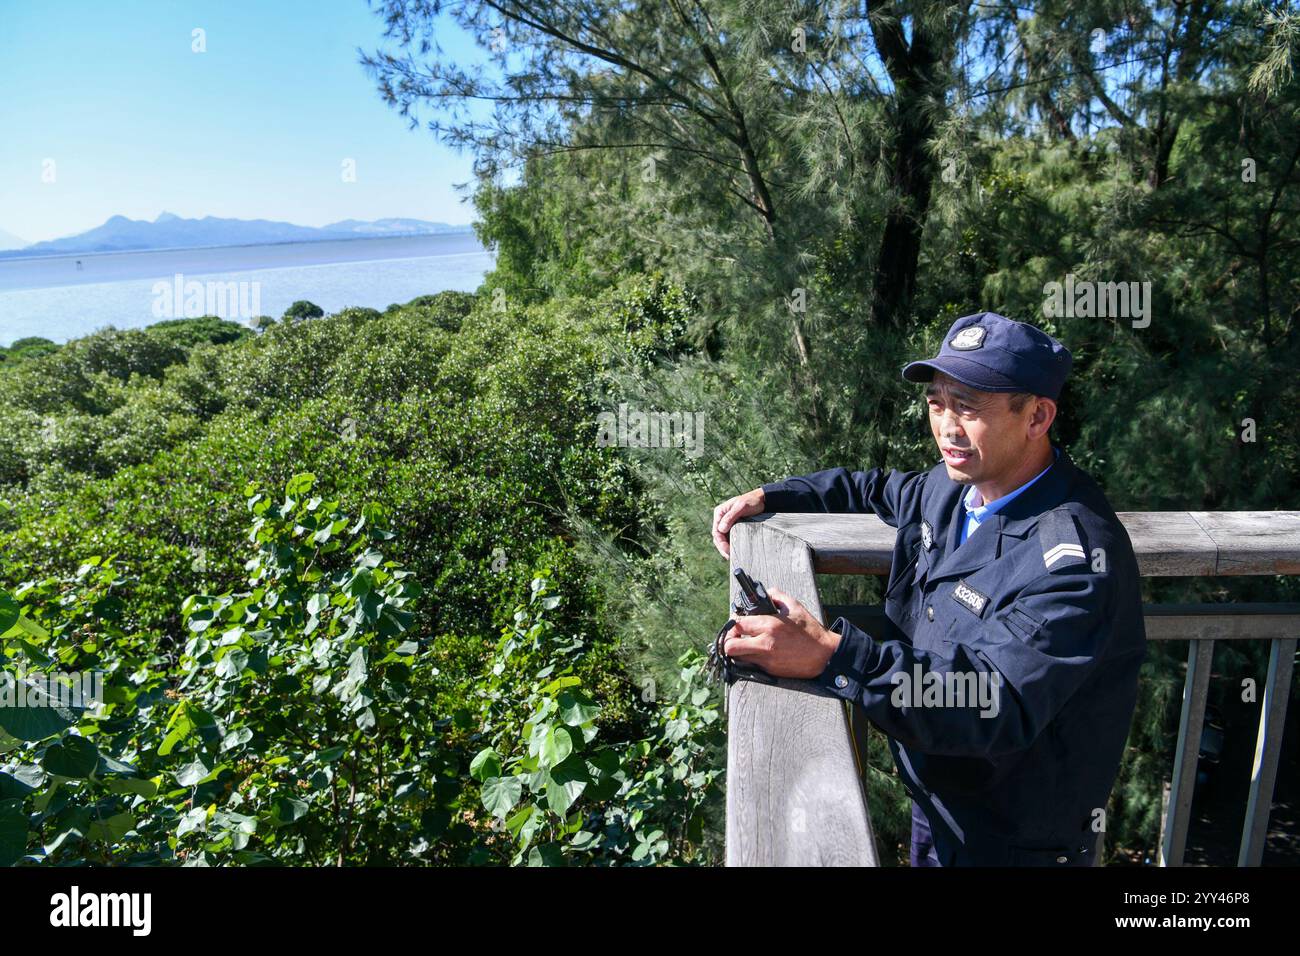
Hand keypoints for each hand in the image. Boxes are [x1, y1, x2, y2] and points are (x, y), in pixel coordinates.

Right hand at [711, 487, 765, 557]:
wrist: (763, 500)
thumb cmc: (752, 501)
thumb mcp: (741, 507)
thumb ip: (730, 517)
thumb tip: (721, 529)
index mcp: (720, 513)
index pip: (716, 531)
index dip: (720, 542)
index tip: (727, 550)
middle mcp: (722, 519)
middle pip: (718, 537)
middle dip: (722, 547)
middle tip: (729, 556)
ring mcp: (728, 524)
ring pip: (723, 539)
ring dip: (726, 548)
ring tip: (731, 556)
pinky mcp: (734, 527)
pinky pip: (730, 537)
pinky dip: (731, 544)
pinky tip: (735, 551)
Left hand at [722, 587, 841, 678]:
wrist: (824, 655)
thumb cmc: (810, 631)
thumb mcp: (795, 606)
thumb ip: (777, 596)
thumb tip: (766, 593)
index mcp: (769, 625)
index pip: (737, 624)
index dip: (732, 623)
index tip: (736, 622)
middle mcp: (765, 643)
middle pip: (730, 646)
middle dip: (728, 641)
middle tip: (734, 637)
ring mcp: (766, 659)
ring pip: (737, 658)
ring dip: (738, 651)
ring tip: (744, 645)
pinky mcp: (770, 671)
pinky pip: (750, 665)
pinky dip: (749, 659)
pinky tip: (756, 653)